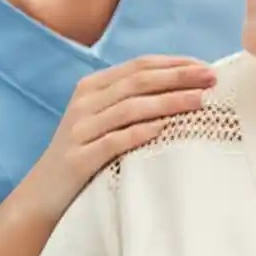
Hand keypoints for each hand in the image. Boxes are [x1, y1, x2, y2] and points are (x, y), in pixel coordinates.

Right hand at [40, 55, 216, 206]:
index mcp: (92, 86)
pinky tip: (164, 130)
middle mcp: (85, 102)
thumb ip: (133, 100)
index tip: (206, 66)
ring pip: (130, 108)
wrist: (44, 192)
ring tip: (199, 101)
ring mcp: (79, 129)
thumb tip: (185, 87)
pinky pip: (113, 141)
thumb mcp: (104, 119)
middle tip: (210, 78)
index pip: (139, 66)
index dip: (174, 63)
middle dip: (178, 77)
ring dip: (168, 102)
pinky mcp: (78, 157)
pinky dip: (140, 133)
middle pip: (138, 82)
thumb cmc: (86, 151)